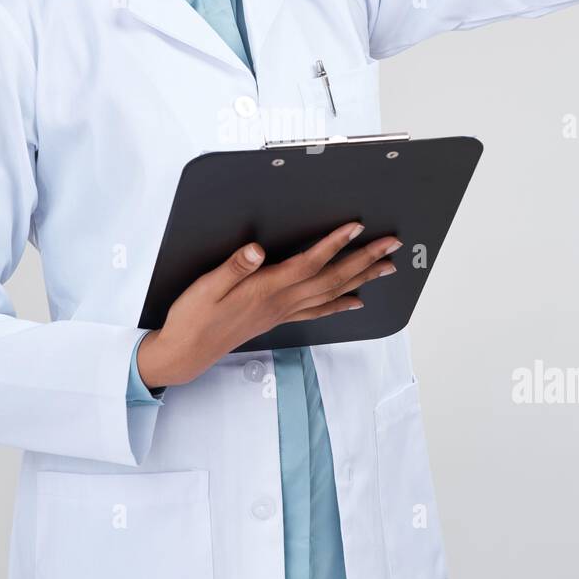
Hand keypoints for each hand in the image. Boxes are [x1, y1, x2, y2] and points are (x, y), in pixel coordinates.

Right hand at [137, 221, 401, 386]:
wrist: (187, 351)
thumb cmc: (195, 316)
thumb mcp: (207, 286)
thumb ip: (233, 267)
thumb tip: (257, 250)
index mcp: (266, 288)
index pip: (309, 263)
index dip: (334, 244)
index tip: (357, 227)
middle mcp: (282, 301)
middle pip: (332, 278)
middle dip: (364, 260)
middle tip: (391, 245)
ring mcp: (283, 311)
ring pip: (332, 293)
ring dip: (362, 279)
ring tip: (386, 268)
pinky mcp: (278, 318)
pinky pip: (318, 311)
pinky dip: (341, 304)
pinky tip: (356, 302)